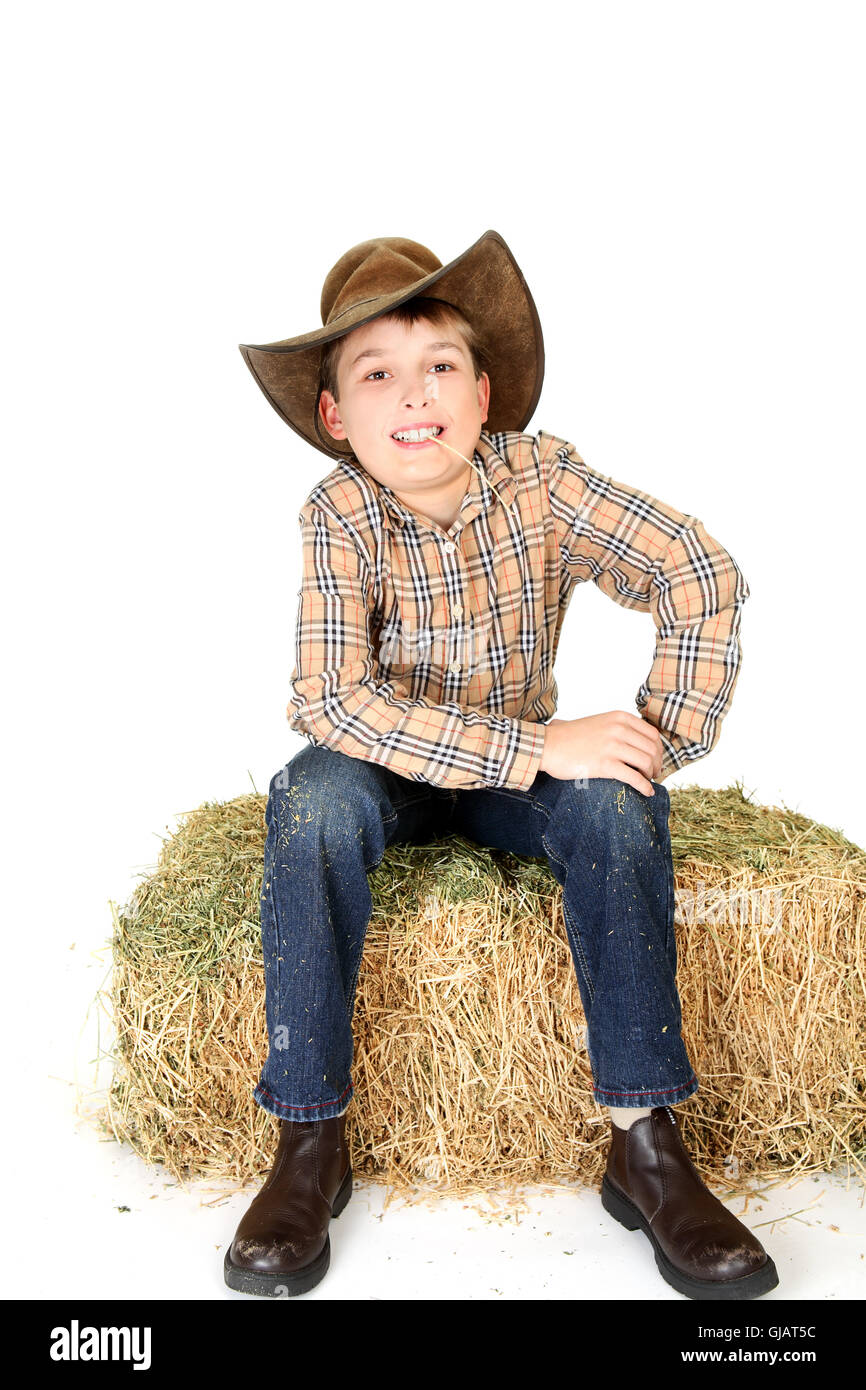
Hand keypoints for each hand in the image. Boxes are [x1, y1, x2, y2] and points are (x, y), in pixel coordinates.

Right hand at [540, 710, 663, 796]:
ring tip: (648, 782)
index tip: (656, 760)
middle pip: (652, 750)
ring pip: (646, 763)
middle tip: (654, 774)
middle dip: (657, 765)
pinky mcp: (605, 765)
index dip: (658, 750)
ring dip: (651, 776)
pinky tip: (647, 792)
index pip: (652, 734)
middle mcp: (619, 729)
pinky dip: (645, 787)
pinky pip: (634, 777)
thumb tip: (637, 742)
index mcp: (619, 717)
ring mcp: (612, 746)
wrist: (548, 745)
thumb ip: (618, 727)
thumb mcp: (599, 722)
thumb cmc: (569, 737)